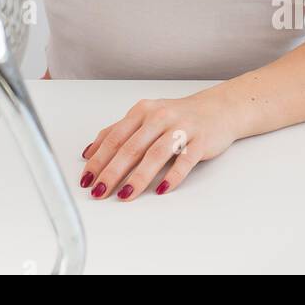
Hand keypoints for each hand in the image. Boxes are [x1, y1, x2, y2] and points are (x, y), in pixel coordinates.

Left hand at [79, 87, 240, 199]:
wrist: (217, 109)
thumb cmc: (176, 117)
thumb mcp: (145, 117)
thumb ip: (118, 132)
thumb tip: (89, 152)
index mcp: (142, 111)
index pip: (115, 137)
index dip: (99, 160)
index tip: (87, 179)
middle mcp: (159, 116)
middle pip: (131, 147)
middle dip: (112, 172)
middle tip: (100, 191)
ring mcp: (181, 128)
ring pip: (156, 154)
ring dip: (138, 177)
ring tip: (125, 195)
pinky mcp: (200, 141)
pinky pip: (185, 160)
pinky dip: (172, 176)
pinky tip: (161, 189)